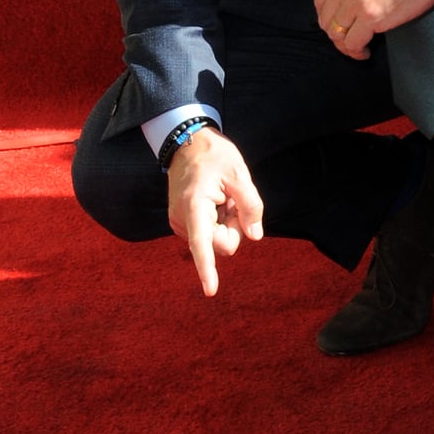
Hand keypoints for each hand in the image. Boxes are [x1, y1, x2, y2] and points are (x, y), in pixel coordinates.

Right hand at [167, 129, 263, 297]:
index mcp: (194, 206)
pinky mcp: (182, 223)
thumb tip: (254, 235)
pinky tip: (214, 200)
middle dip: (233, 227)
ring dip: (225, 222)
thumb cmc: (214, 155)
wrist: (187, 143)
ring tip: (220, 196)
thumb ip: (250, 205)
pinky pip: (208, 233)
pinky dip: (218, 220)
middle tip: (232, 200)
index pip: (203, 244)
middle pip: (219, 244)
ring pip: (215, 240)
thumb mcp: (239, 174)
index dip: (207, 269)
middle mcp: (182, 219)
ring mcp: (180, 223)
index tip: (211, 291)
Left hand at [314, 0, 433, 57]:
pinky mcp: (371, 16)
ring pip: (337, 33)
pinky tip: (365, 51)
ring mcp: (356, 0)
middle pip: (326, 19)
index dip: (327, 17)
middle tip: (348, 41)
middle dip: (335, 35)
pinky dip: (357, 51)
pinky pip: (353, 42)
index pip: (321, 0)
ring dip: (345, 46)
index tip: (337, 25)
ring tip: (358, 49)